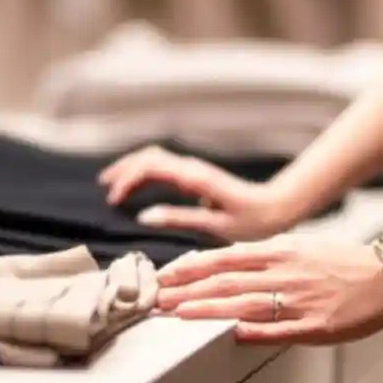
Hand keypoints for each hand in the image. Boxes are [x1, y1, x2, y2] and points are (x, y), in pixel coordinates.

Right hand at [99, 145, 289, 240]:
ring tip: (112, 184)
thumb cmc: (252, 220)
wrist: (278, 207)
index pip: (151, 166)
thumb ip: (180, 219)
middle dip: (124, 168)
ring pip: (155, 159)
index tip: (114, 201)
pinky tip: (136, 187)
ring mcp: (194, 171)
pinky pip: (164, 168)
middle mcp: (192, 169)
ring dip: (132, 168)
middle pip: (149, 157)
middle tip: (103, 186)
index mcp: (194, 177)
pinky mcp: (197, 177)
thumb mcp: (216, 225)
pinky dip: (145, 174)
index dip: (128, 180)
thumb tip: (144, 216)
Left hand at [154, 236, 382, 343]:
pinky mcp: (314, 325)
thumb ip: (262, 258)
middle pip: (225, 280)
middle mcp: (284, 272)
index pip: (223, 258)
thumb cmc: (341, 263)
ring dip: (206, 309)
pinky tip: (225, 335)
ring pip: (243, 303)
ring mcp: (299, 299)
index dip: (190, 267)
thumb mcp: (298, 249)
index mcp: (279, 251)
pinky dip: (249, 332)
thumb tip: (223, 267)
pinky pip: (276, 330)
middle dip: (187, 290)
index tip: (164, 276)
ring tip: (177, 315)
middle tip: (157, 300)